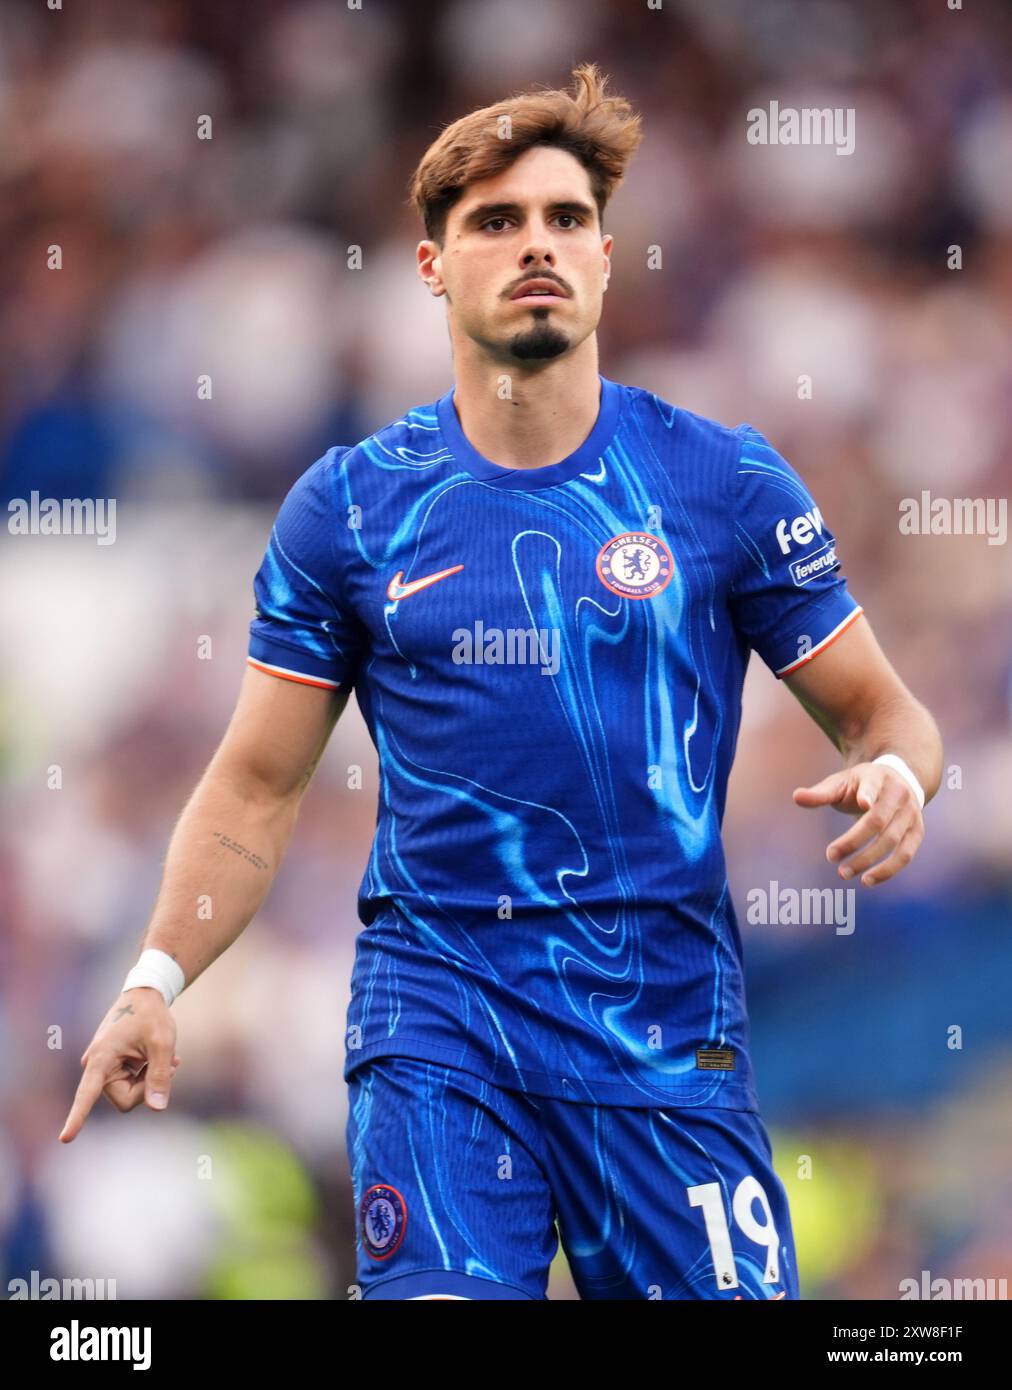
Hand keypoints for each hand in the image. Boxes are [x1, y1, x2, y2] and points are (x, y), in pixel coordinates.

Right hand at [59, 989, 179, 1142]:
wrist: (144, 996)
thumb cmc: (152, 1016)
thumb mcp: (163, 1043)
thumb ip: (160, 1075)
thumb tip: (157, 1109)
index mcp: (101, 1058)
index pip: (87, 1093)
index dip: (77, 1117)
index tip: (66, 1138)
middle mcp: (96, 1066)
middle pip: (126, 1100)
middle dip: (149, 1087)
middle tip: (170, 1065)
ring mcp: (103, 1069)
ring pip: (131, 1095)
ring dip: (151, 1080)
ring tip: (167, 1057)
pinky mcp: (111, 1070)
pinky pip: (132, 1086)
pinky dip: (149, 1076)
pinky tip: (163, 1059)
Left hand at [792, 762, 924, 887]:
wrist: (900, 780)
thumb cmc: (862, 784)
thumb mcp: (841, 783)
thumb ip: (820, 793)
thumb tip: (796, 797)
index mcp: (878, 777)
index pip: (873, 786)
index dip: (868, 794)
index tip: (861, 804)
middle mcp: (899, 794)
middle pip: (878, 821)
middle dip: (854, 841)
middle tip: (830, 857)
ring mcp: (912, 814)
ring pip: (893, 842)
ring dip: (869, 860)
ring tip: (844, 873)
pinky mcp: (917, 832)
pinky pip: (906, 855)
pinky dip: (888, 870)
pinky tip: (867, 880)